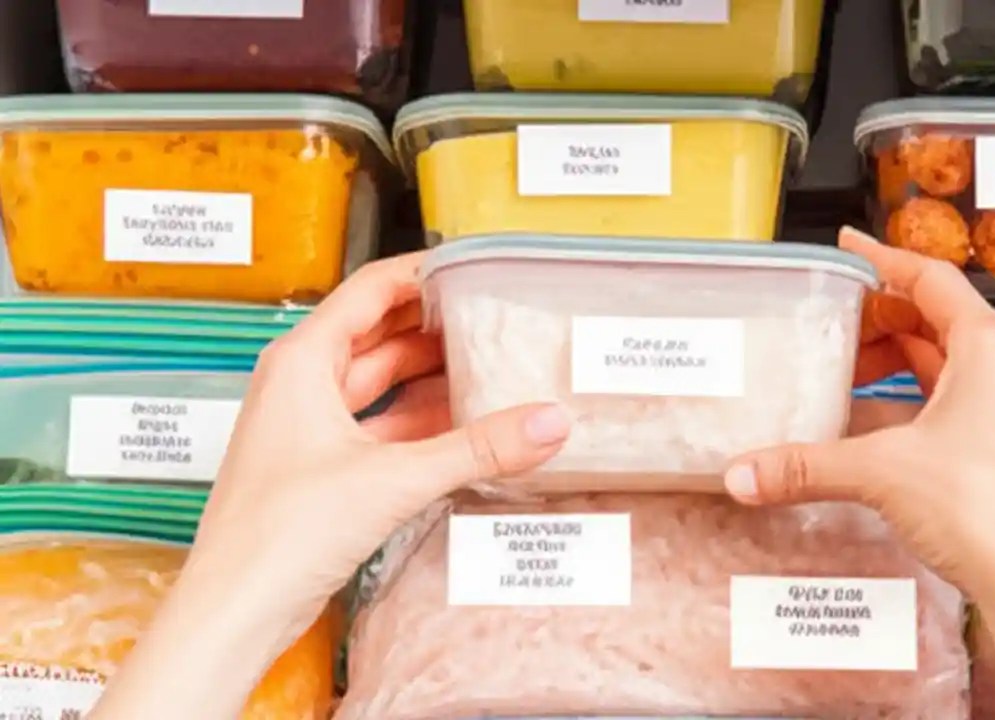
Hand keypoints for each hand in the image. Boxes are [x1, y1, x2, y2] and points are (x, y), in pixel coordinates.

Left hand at [92, 252, 571, 719]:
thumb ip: (477, 448)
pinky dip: (421, 423)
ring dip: (432, 378)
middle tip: (495, 319)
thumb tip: (548, 424)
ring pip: (382, 384)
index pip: (371, 290)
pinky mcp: (322, 468)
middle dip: (436, 327)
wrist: (234, 610)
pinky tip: (464, 428)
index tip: (472, 268)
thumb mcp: (393, 479)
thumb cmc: (280, 534)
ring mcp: (309, 427)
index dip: (423, 273)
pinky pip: (381, 427)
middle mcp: (301, 384)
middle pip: (380, 334)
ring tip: (491, 368)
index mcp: (302, 360)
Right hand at [722, 227, 994, 603]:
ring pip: (957, 363)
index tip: (847, 248)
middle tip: (835, 331)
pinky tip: (889, 425)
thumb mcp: (880, 473)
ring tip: (854, 376)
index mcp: (990, 348)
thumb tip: (741, 473)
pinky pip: (969, 401)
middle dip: (884, 321)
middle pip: (942, 320)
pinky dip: (925, 400)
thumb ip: (804, 466)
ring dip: (905, 362)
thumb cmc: (986, 510)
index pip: (931, 278)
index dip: (882, 260)